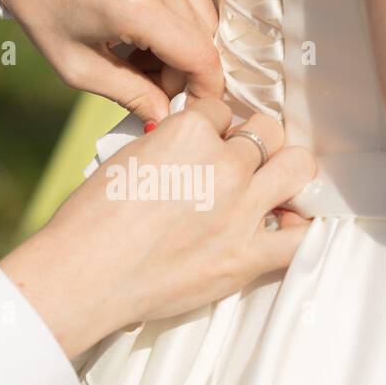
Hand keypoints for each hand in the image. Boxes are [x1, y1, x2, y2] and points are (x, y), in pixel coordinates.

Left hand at [0, 0, 222, 123]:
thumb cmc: (41, 4)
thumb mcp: (77, 66)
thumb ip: (130, 95)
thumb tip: (166, 120)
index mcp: (134, 3)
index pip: (200, 57)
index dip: (205, 89)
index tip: (192, 106)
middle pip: (205, 36)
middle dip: (186, 68)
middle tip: (151, 80)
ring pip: (203, 12)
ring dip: (183, 40)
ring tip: (141, 49)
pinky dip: (177, 10)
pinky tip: (143, 18)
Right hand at [0, 99, 316, 356]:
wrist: (85, 274)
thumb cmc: (91, 221)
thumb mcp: (128, 158)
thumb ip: (170, 147)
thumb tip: (188, 151)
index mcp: (188, 132)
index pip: (222, 110)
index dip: (216, 128)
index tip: (208, 145)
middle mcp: (222, 164)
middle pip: (268, 130)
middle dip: (257, 141)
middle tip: (243, 162)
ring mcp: (240, 209)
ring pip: (297, 166)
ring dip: (286, 172)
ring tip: (272, 186)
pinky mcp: (245, 254)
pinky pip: (300, 236)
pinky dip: (300, 230)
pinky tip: (288, 227)